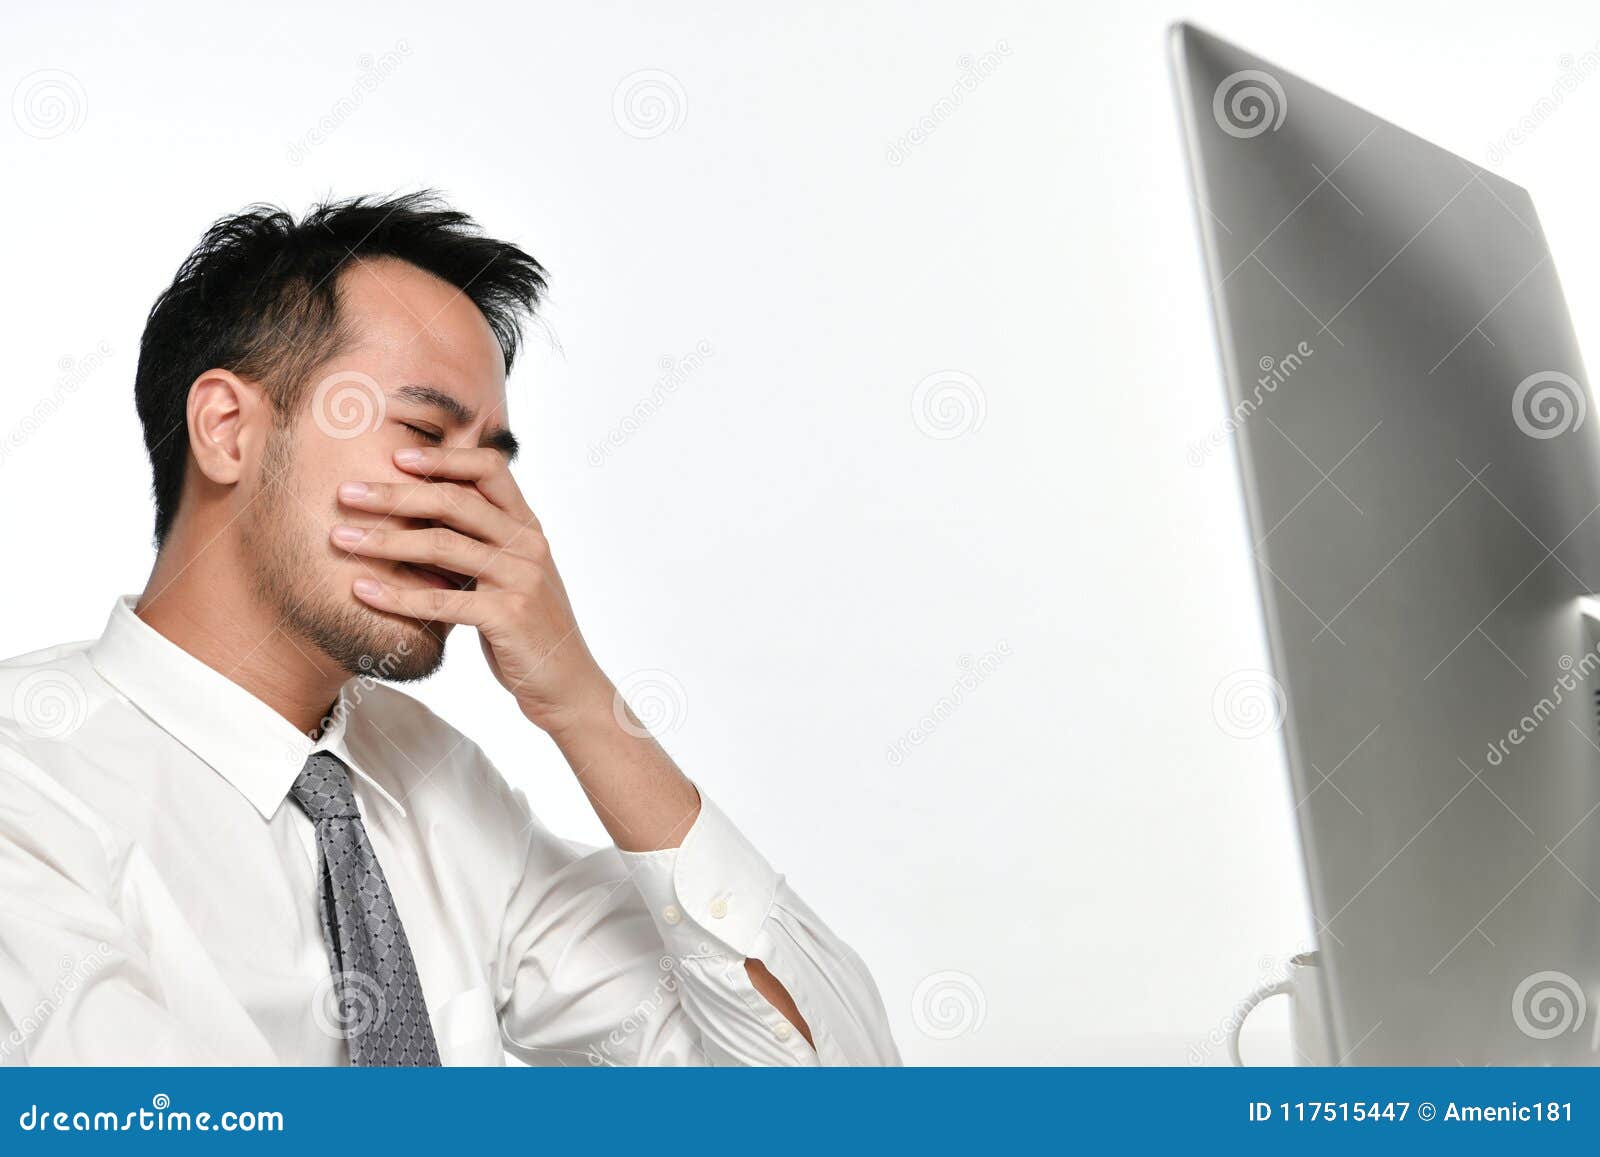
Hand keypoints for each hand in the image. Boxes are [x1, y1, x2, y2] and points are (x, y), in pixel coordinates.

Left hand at [331, 446, 611, 732]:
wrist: (566, 683)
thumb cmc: (527, 629)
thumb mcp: (510, 575)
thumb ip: (480, 543)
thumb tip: (425, 513)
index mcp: (528, 527)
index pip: (489, 468)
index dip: (442, 458)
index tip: (395, 457)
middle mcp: (528, 543)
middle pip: (454, 500)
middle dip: (394, 494)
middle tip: (345, 494)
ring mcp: (521, 577)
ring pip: (442, 544)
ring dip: (384, 540)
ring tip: (340, 539)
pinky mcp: (509, 614)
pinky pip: (440, 600)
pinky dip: (396, 595)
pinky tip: (362, 590)